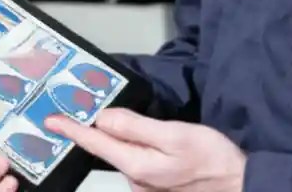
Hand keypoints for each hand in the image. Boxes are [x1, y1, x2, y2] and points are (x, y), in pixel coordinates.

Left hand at [45, 109, 245, 191]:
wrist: (241, 184)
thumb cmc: (212, 159)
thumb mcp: (175, 135)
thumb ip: (136, 126)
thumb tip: (103, 117)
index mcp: (137, 166)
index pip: (95, 143)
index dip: (72, 129)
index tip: (51, 120)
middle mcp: (136, 181)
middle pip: (107, 148)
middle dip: (94, 129)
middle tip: (81, 107)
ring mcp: (145, 186)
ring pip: (123, 154)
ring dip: (117, 137)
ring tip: (119, 118)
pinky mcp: (156, 186)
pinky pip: (135, 160)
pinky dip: (132, 146)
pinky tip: (145, 137)